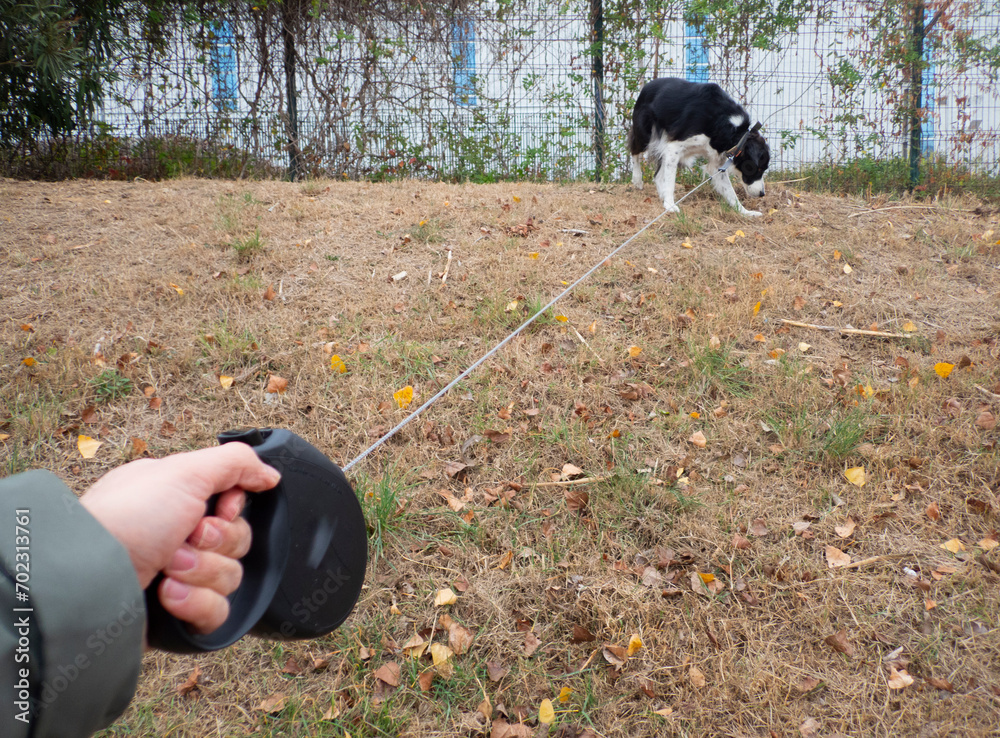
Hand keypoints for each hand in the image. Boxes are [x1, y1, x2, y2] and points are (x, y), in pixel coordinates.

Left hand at [80, 443, 280, 635]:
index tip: (218, 508)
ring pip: (232, 578)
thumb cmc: (125, 520)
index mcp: (178, 500)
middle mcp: (178, 537)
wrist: (88, 583)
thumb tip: (270, 474)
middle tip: (185, 538)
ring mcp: (179, 578)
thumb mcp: (183, 472)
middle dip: (215, 542)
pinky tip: (168, 596)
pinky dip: (195, 603)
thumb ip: (235, 463)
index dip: (234, 509)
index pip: (236, 505)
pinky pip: (218, 612)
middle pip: (240, 541)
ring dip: (202, 572)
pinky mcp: (178, 616)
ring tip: (168, 570)